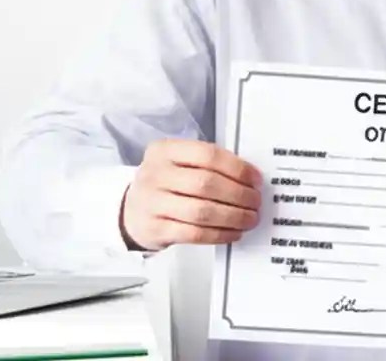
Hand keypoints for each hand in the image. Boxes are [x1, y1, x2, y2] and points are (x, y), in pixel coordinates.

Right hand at [120, 139, 263, 251]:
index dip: (237, 168)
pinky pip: (195, 233)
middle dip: (239, 194)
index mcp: (164, 151)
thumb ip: (206, 165)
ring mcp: (153, 202)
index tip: (254, 179)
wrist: (130, 211)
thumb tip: (248, 177)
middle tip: (255, 201)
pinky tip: (232, 232)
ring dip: (233, 216)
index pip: (207, 155)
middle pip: (207, 183)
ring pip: (202, 211)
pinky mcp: (156, 229)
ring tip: (248, 218)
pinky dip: (219, 234)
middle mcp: (155, 174)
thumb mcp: (176, 164)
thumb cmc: (163, 185)